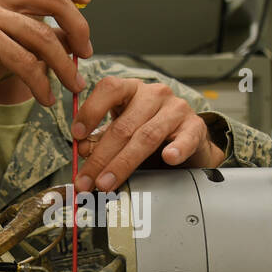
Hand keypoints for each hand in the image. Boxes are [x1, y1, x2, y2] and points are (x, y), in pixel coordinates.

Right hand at [0, 0, 92, 119]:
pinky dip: (42, 84)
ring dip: (65, 65)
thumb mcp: (1, 38)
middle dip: (79, 26)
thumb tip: (72, 37)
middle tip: (87, 52)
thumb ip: (33, 31)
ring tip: (72, 85)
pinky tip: (45, 97)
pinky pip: (26, 62)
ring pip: (44, 36)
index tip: (86, 0)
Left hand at [71, 77, 224, 191]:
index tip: (76, 136)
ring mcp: (176, 109)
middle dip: (100, 158)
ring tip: (108, 182)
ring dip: (123, 163)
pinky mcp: (195, 127)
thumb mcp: (123, 132)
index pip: (109, 89)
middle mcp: (154, 94)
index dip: (90, 111)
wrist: (189, 140)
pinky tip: (169, 157)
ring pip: (146, 136)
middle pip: (123, 125)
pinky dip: (177, 149)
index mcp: (131, 89)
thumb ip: (102, 139)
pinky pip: (185, 138)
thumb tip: (83, 150)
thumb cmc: (152, 134)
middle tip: (86, 180)